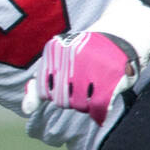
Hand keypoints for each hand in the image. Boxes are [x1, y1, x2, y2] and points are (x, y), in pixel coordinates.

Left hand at [22, 30, 140, 126]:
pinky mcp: (109, 80)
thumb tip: (26, 110)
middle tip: (85, 83)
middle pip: (60, 101)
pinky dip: (99, 113)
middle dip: (71, 99)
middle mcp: (69, 59)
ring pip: (78, 106)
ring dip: (86, 104)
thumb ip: (38, 86)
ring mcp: (89, 69)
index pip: (43, 91)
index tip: (67, 81)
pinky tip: (102, 106)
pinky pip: (97, 109)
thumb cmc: (84, 54)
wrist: (123, 36)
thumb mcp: (55, 63)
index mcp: (53, 52)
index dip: (55, 92)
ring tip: (95, 87)